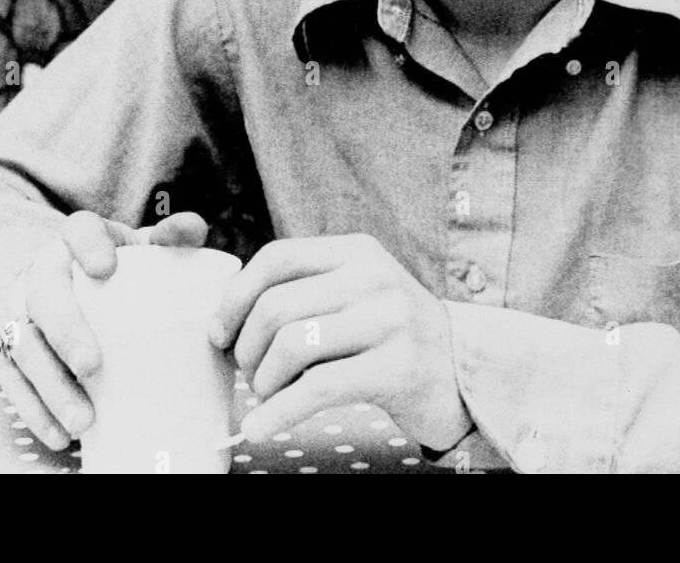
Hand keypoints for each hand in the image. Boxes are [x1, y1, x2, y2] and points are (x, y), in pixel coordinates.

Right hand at [0, 209, 209, 450]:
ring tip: (84, 420)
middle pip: (44, 295)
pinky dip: (36, 411)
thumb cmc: (117, 267)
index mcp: (77, 238)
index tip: (106, 268)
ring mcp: (17, 309)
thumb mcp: (141, 247)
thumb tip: (194, 230)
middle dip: (65, 331)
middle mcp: (41, 270)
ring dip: (50, 387)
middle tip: (92, 365)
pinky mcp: (4, 348)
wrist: (55, 283)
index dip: (88, 245)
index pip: (77, 229)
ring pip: (22, 345)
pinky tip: (62, 435)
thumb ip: (173, 237)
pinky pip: (12, 381)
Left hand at [209, 234, 471, 451]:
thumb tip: (227, 314)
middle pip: (277, 306)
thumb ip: (307, 290)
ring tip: (270, 396)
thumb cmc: (390, 338)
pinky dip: (279, 413)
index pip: (277, 258)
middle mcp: (374, 277)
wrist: (461, 372)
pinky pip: (317, 389)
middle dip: (247, 349)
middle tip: (251, 375)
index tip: (218, 333)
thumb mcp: (356, 295)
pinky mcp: (396, 367)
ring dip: (265, 383)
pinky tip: (264, 428)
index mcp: (357, 252)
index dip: (235, 296)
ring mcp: (390, 320)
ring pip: (292, 345)